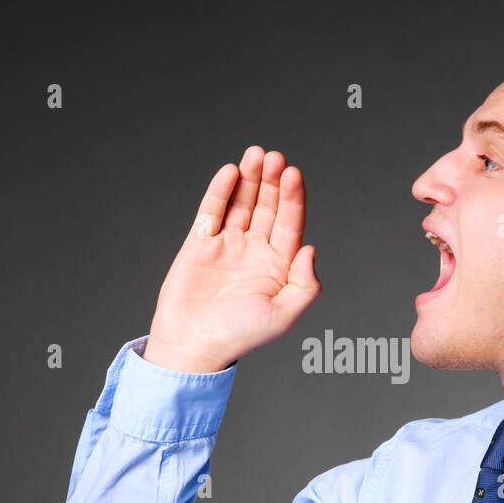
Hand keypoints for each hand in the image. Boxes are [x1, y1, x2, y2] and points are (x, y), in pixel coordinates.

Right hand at [143, 146, 319, 372]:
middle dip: (272, 181)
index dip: (292, 197)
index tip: (293, 174)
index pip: (290, 222)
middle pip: (267, 206)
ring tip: (255, 155)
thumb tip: (311, 249)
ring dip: (249, 178)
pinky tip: (231, 172)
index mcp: (278, 265)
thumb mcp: (283, 316)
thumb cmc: (239, 336)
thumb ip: (304, 285)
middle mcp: (255, 251)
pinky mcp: (200, 244)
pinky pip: (212, 211)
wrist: (192, 347)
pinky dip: (221, 192)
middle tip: (274, 157)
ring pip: (241, 203)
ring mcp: (228, 245)